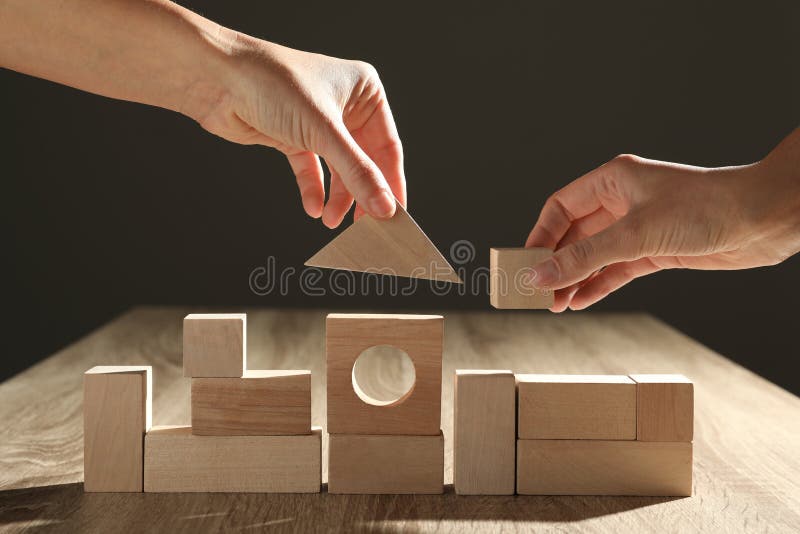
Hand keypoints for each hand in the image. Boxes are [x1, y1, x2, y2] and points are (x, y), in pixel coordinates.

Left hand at [194, 35, 404, 227]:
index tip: (395, 214)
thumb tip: (384, 206)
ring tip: (331, 220)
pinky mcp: (293, 137)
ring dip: (336, 197)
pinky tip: (313, 208)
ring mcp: (318, 122)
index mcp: (365, 91)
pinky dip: (313, 190)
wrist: (215, 79)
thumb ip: (357, 173)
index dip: (391, 183)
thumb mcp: (324, 132)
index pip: (388, 147)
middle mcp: (345, 105)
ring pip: (338, 170)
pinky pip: (311, 170)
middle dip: (360, 194)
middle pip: (364, 162)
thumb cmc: (271, 83)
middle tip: (363, 224)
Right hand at [525, 129, 799, 311]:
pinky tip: (580, 301)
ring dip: (574, 279)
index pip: (561, 207)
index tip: (524, 263)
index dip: (540, 235)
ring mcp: (638, 228)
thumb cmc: (706, 208)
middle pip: (574, 235)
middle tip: (535, 291)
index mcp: (612, 182)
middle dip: (555, 264)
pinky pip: (616, 271)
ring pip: (594, 256)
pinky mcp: (655, 250)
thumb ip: (584, 258)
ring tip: (553, 304)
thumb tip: (540, 274)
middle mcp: (622, 203)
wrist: (763, 220)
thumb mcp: (635, 234)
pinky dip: (598, 286)